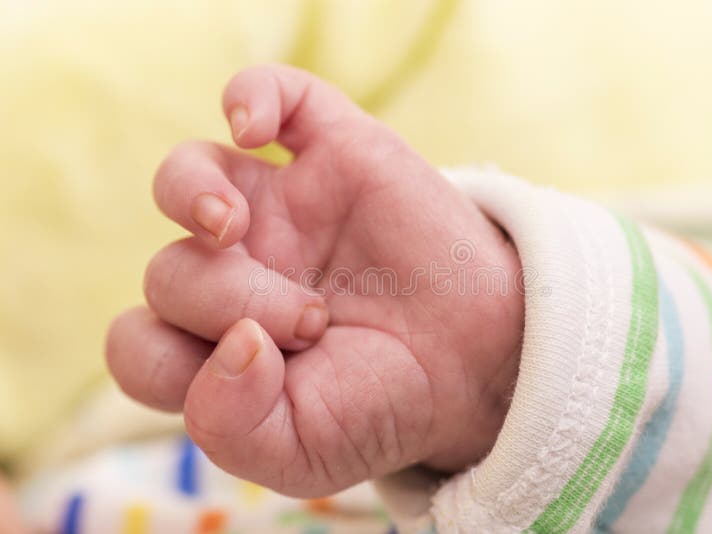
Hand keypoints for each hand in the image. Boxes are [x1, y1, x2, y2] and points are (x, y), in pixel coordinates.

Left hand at [106, 65, 523, 496]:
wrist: (478, 359)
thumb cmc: (386, 403)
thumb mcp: (304, 453)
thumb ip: (235, 428)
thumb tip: (233, 344)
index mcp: (215, 345)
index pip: (137, 345)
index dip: (173, 363)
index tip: (268, 375)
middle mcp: (236, 272)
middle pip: (169, 271)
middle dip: (233, 301)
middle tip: (316, 323)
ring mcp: (281, 209)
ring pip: (185, 175)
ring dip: (193, 199)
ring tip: (233, 229)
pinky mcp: (333, 156)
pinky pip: (271, 95)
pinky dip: (250, 95)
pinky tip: (255, 128)